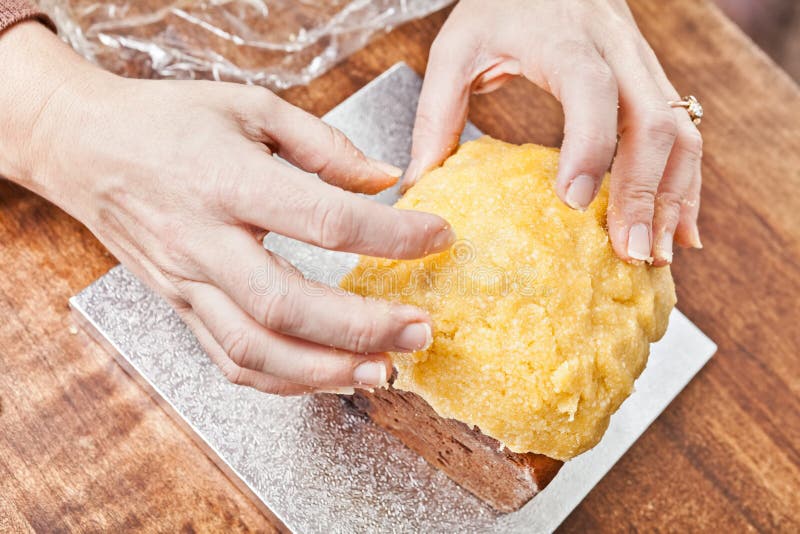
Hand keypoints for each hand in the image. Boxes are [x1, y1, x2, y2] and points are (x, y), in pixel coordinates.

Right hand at [1, 22, 453, 394]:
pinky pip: (230, 362)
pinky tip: (325, 376)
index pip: (323, 219)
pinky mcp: (181, 308)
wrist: (85, 149)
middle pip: (287, 304)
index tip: (437, 237)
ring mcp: (188, 284)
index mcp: (227, 181)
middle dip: (362, 327)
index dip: (390, 235)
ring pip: (255, 350)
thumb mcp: (251, 107)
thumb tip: (384, 179)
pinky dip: (283, 381)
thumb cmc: (168, 121)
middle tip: (418, 330)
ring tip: (382, 370)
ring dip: (325, 372)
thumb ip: (323, 144)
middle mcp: (203, 242)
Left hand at [406, 0, 703, 264]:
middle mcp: (616, 50)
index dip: (589, 145)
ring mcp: (642, 65)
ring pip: (682, 131)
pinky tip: (680, 227)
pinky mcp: (652, 81)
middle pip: (654, 121)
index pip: (590, 89)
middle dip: (645, 193)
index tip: (573, 201)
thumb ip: (437, 111)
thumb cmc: (501, 2)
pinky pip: (685, 133)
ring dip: (675, 198)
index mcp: (564, 39)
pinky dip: (685, 185)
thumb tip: (419, 183)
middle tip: (630, 253)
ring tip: (658, 256)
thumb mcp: (457, 47)